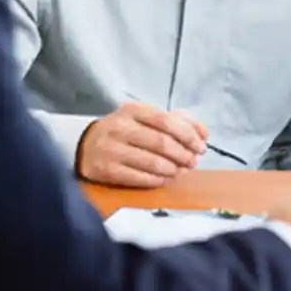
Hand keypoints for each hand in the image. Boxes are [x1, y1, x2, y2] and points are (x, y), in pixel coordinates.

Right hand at [76, 102, 207, 187]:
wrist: (86, 145)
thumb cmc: (125, 132)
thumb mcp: (145, 118)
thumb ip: (176, 121)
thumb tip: (204, 133)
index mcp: (133, 110)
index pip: (167, 121)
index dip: (188, 135)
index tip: (201, 145)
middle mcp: (120, 127)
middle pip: (162, 143)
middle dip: (183, 154)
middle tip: (193, 161)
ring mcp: (111, 149)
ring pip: (152, 162)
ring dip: (173, 169)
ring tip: (180, 171)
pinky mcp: (106, 170)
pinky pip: (139, 178)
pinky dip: (157, 180)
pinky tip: (164, 179)